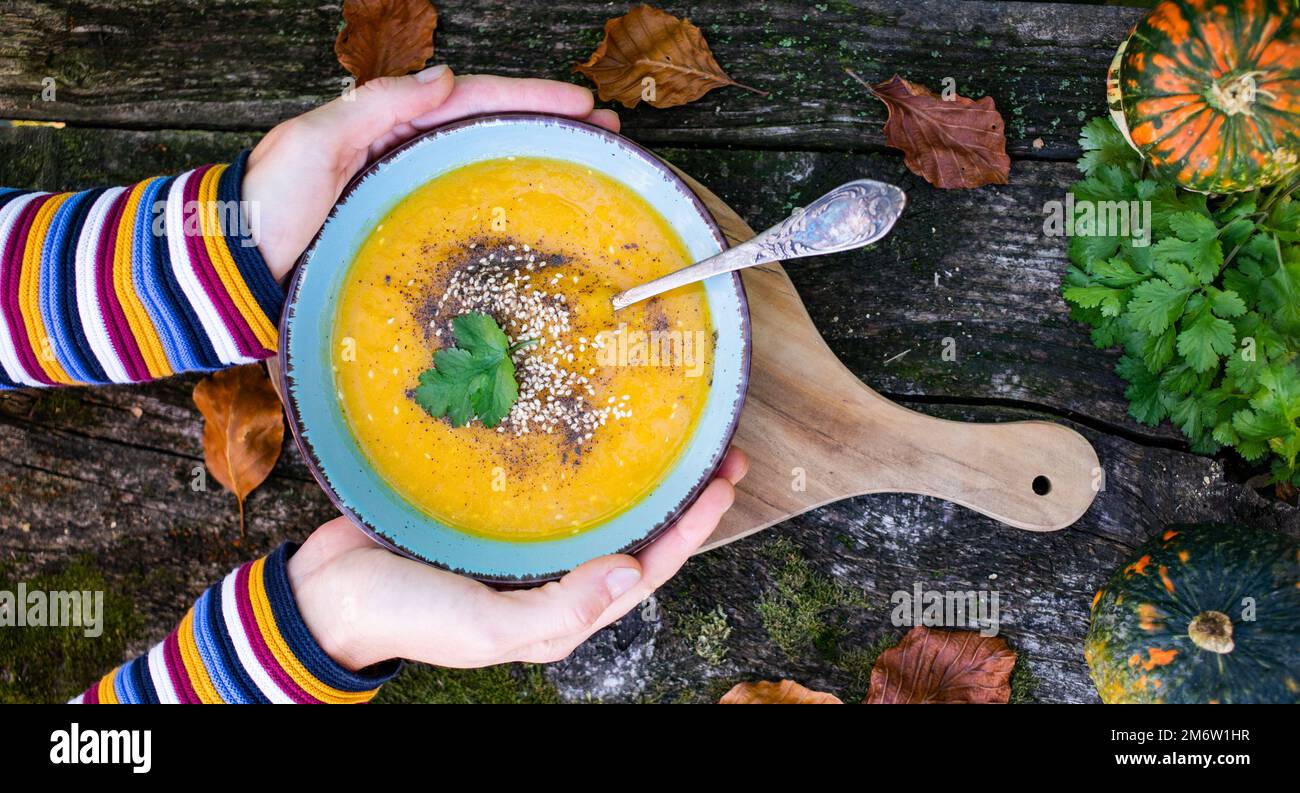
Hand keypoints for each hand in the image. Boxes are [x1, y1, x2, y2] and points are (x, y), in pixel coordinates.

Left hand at [242, 65, 620, 281]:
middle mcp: (411, 161)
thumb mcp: (314, 140)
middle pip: (494, 135)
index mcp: (393, 127)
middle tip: (608, 134)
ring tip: (594, 170)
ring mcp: (415, 203)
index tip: (582, 102)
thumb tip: (447, 78)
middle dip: (551, 129)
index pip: (474, 102)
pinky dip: (511, 218)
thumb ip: (377, 106)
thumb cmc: (269, 203)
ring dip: (541, 168)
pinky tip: (544, 227)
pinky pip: (471, 224)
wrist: (239, 271)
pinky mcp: (413, 244)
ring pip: (490, 176)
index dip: (529, 98)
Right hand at [288, 449, 747, 669]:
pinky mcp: (493, 512)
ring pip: (600, 507)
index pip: (644, 570)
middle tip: (720, 452)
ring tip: (674, 436)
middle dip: (681, 499)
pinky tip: (592, 425)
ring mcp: (524, 543)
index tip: (723, 485)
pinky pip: (551, 484)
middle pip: (633, 535)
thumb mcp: (485, 628)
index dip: (689, 531)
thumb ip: (559, 610)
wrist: (326, 594)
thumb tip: (632, 575)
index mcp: (561, 611)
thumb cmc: (406, 616)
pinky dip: (580, 458)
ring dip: (641, 477)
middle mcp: (552, 577)